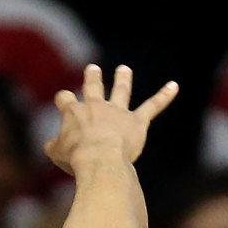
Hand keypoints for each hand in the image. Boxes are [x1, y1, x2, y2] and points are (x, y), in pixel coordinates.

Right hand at [44, 65, 178, 175]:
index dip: (63, 99)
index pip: (65, 98)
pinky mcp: (137, 122)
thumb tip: (53, 145)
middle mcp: (95, 106)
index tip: (63, 101)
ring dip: (123, 79)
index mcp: (73, 112)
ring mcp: (118, 112)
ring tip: (124, 69)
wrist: (100, 159)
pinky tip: (174, 85)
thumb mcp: (56, 153)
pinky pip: (152, 106)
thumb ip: (54, 145)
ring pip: (121, 91)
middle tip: (93, 68)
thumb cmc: (76, 157)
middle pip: (93, 87)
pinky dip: (164, 96)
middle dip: (92, 77)